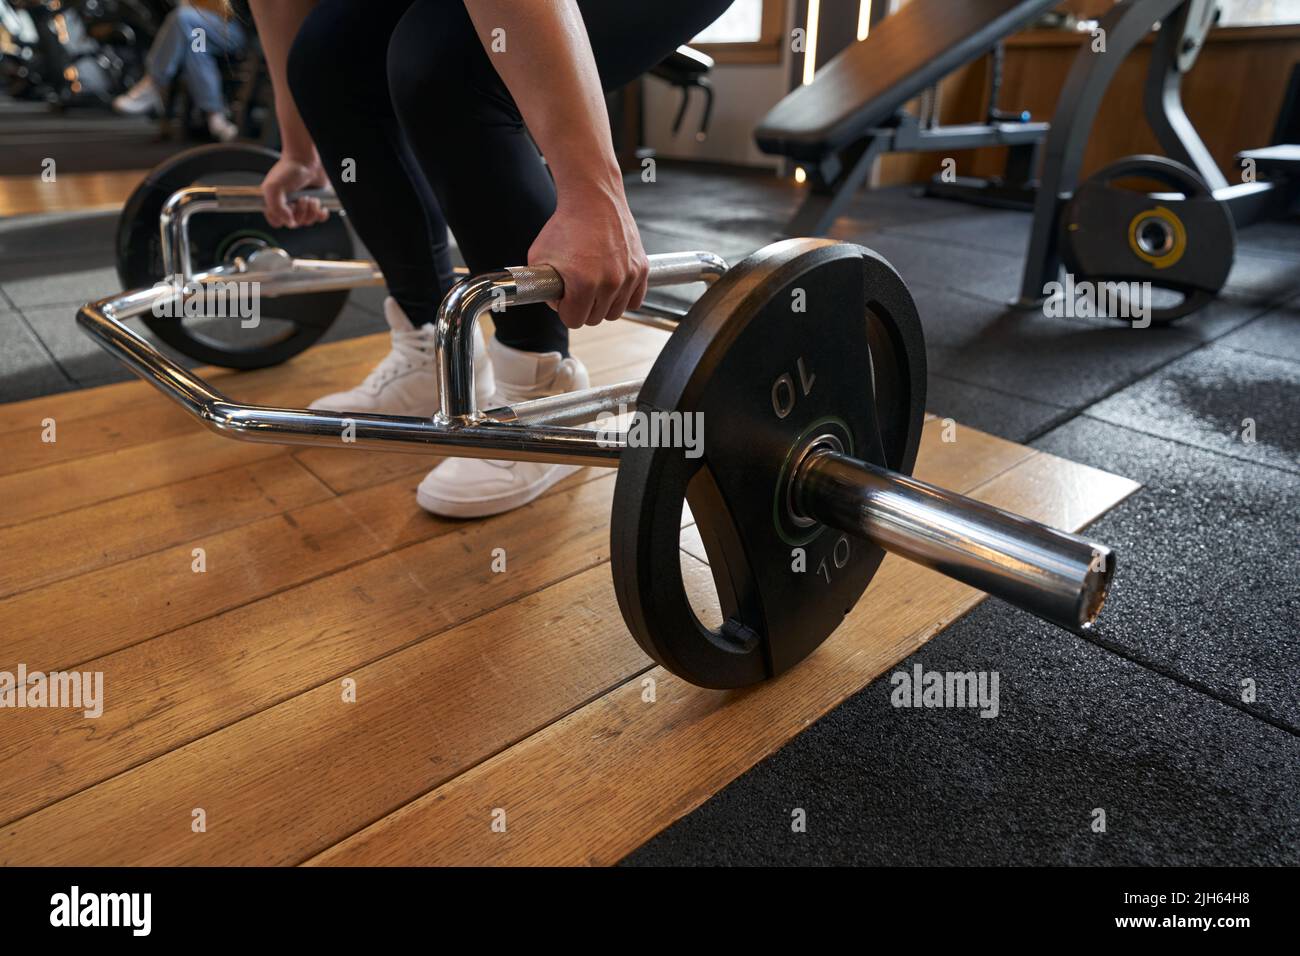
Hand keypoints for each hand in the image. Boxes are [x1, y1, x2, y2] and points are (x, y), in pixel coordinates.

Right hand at [261, 153, 330, 228]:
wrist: (307, 160)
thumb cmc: (288, 170)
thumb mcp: (273, 187)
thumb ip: (276, 208)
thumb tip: (289, 223)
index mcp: (275, 203)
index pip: (276, 222)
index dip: (283, 218)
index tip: (288, 207)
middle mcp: (288, 206)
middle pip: (295, 224)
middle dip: (300, 212)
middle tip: (301, 198)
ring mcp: (302, 206)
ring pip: (308, 221)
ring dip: (311, 210)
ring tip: (309, 197)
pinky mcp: (315, 204)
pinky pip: (320, 218)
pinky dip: (321, 213)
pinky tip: (318, 203)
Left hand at [527, 185, 649, 328]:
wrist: (593, 198)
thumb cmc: (565, 225)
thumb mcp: (538, 257)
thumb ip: (542, 287)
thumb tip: (556, 304)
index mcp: (583, 283)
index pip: (574, 320)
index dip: (564, 309)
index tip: (563, 296)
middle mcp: (609, 282)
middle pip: (595, 319)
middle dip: (583, 307)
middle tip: (577, 288)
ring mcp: (628, 276)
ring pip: (615, 312)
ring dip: (603, 304)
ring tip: (594, 285)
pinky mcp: (641, 268)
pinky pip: (634, 300)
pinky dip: (623, 297)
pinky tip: (612, 286)